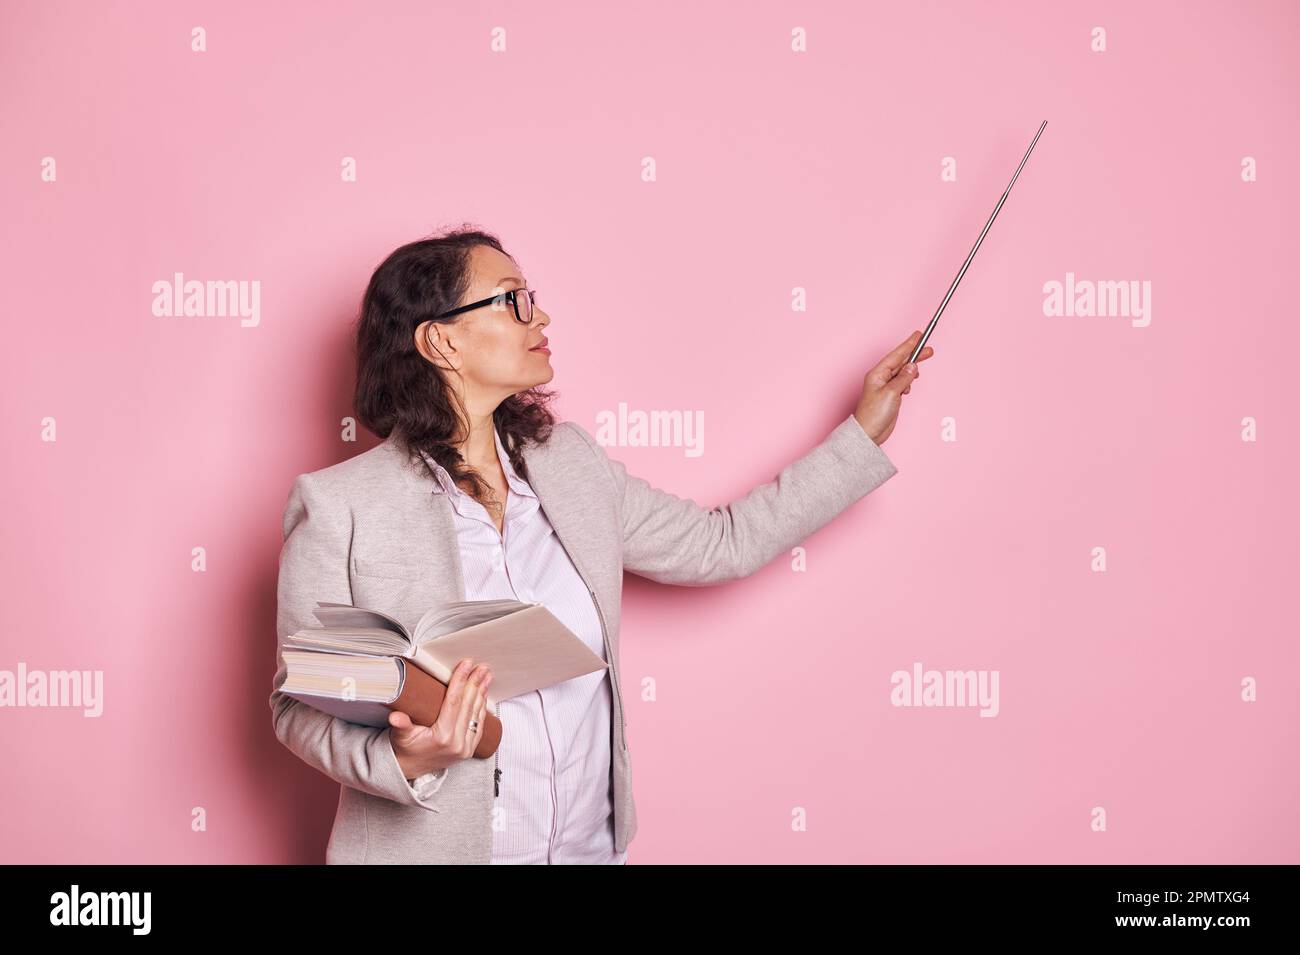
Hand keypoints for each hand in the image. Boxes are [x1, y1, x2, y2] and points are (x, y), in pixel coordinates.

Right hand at [389, 658, 492, 778]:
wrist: (409, 770)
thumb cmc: (404, 749)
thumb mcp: (400, 735)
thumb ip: (401, 725)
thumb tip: (395, 716)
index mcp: (442, 737)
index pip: (454, 702)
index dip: (461, 681)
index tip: (466, 664)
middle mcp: (457, 743)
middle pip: (468, 706)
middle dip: (475, 683)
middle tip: (482, 667)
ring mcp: (465, 747)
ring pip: (476, 714)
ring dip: (482, 693)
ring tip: (486, 676)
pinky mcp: (469, 749)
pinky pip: (479, 725)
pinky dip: (481, 708)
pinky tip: (483, 694)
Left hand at [853, 330, 934, 444]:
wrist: (869, 433)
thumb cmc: (874, 415)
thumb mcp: (891, 394)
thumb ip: (903, 379)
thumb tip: (912, 366)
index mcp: (877, 374)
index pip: (896, 355)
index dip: (908, 345)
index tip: (919, 335)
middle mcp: (881, 378)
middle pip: (900, 362)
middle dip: (914, 355)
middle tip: (929, 349)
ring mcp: (886, 386)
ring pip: (902, 372)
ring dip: (912, 368)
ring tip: (922, 364)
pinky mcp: (891, 395)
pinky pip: (902, 382)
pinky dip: (909, 380)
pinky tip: (912, 382)